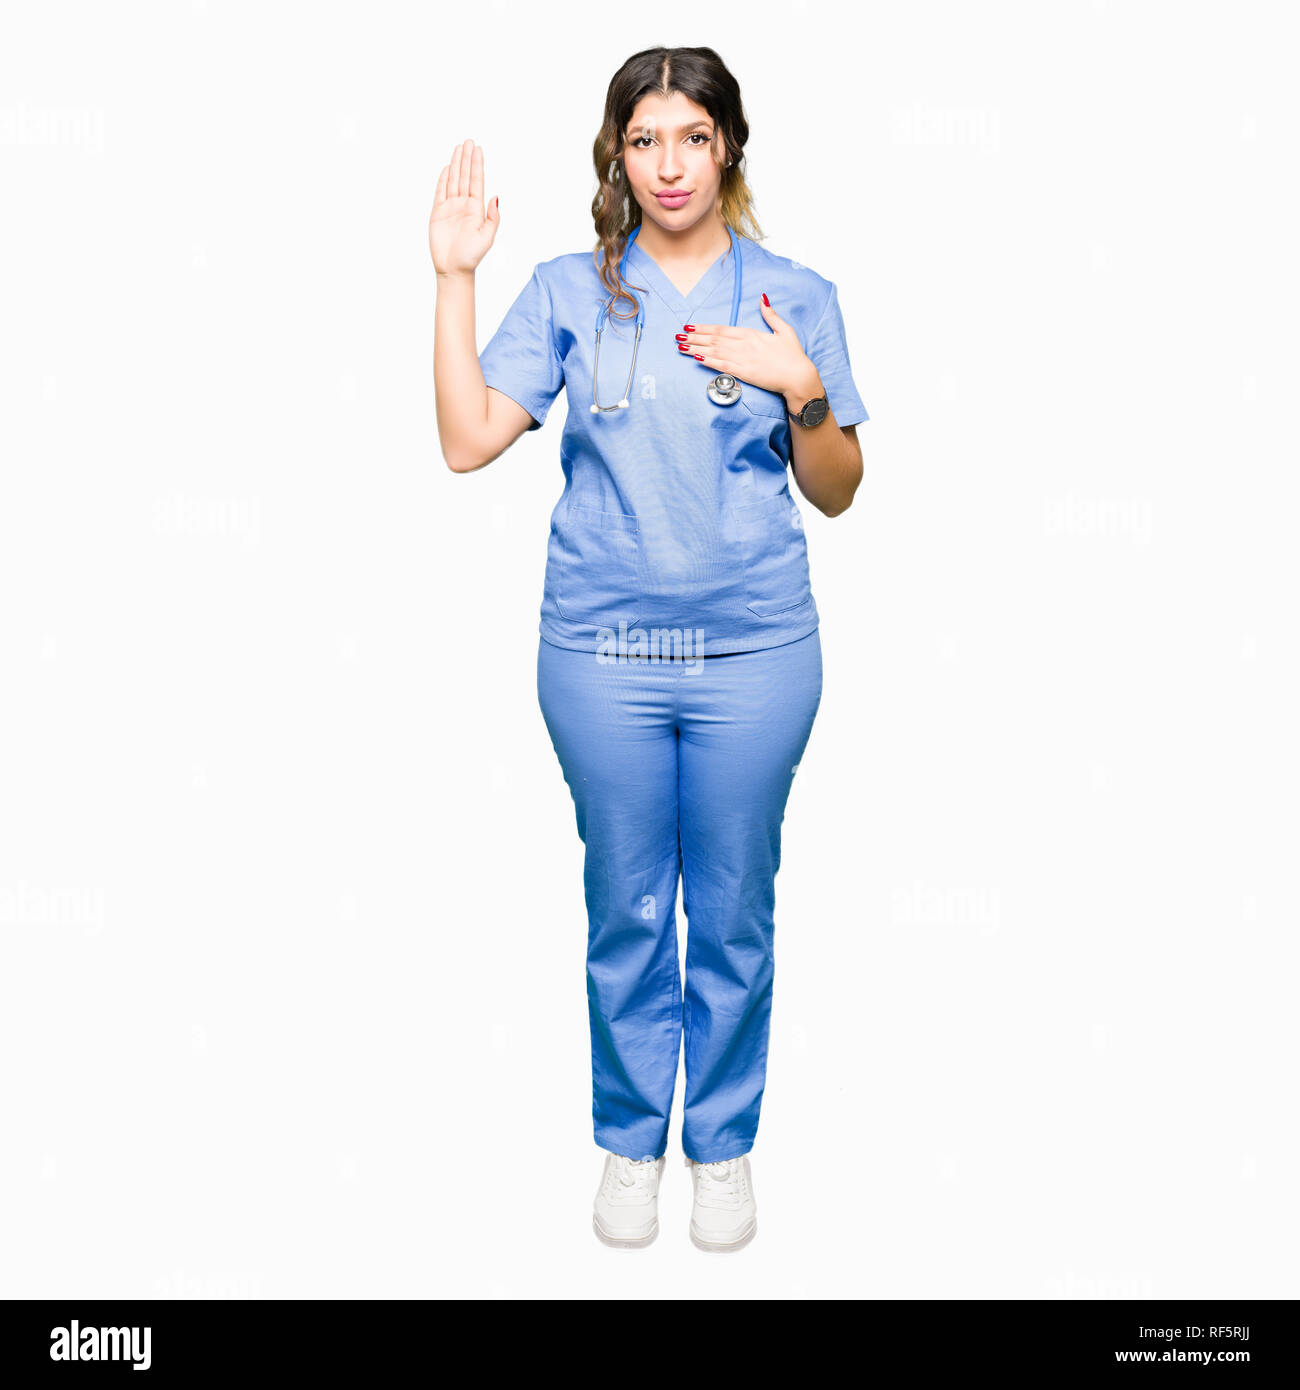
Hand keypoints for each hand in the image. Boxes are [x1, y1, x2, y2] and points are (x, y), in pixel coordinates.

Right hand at [429, 138, 498, 276]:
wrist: (453, 269)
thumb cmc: (471, 256)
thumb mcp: (487, 237)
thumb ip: (492, 217)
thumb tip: (495, 197)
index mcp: (476, 209)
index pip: (476, 181)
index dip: (476, 165)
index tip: (477, 149)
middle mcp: (464, 205)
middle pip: (464, 176)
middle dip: (466, 159)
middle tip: (468, 141)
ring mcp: (450, 208)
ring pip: (453, 181)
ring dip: (456, 164)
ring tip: (459, 148)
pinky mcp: (438, 213)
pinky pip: (440, 192)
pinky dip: (443, 179)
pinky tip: (446, 168)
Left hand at [678, 296, 820, 402]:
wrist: (798, 376)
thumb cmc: (793, 356)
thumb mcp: (784, 330)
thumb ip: (771, 314)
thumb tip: (763, 298)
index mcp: (751, 333)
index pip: (721, 329)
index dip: (704, 328)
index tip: (690, 326)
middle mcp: (744, 344)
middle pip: (713, 339)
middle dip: (694, 337)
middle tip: (678, 336)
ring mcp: (742, 358)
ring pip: (713, 351)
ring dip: (695, 349)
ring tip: (680, 347)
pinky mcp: (744, 373)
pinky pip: (721, 365)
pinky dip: (707, 361)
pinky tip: (696, 359)